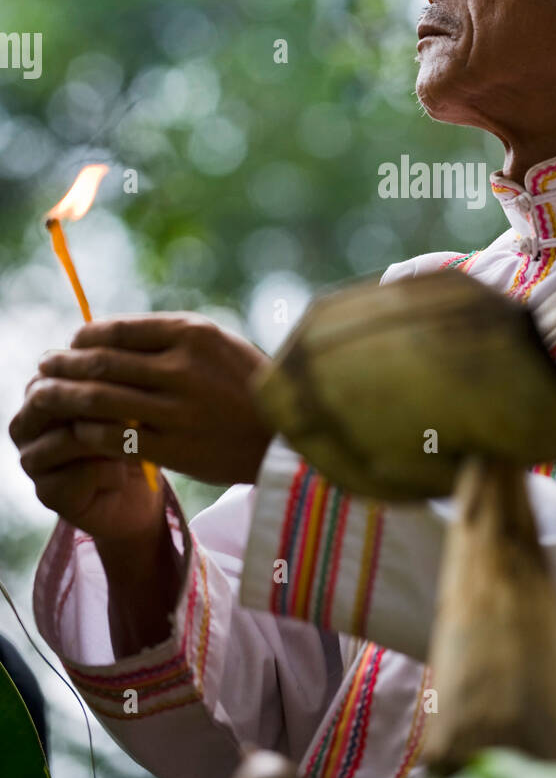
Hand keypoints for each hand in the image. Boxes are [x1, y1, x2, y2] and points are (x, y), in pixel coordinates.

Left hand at [10, 315, 274, 501]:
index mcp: (193, 333)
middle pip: (101, 362)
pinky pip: (115, 436)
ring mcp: (178, 409)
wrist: (288, 437)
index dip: (83, 337)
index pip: (117, 329)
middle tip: (44, 366)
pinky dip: (88, 431)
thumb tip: (109, 337)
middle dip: (64, 365)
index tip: (71, 344)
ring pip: (99, 399)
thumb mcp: (218, 344)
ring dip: (64, 397)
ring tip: (46, 397)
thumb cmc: (250, 385)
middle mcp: (183, 367)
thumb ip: (170, 338)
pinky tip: (78, 429)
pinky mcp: (175, 447)